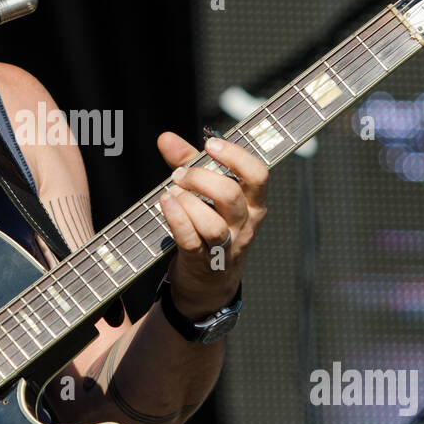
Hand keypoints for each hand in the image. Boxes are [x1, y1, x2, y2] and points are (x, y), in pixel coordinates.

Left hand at [156, 131, 268, 319]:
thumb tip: (166, 138)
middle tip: (180, 174)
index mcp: (253, 204)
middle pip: (229, 195)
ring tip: (172, 193)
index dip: (235, 157)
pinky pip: (191, 240)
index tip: (211, 146)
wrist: (209, 284)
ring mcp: (226, 247)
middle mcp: (244, 225)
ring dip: (187, 202)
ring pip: (212, 223)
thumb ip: (189, 164)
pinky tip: (165, 203)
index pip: (257, 175)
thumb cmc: (210, 228)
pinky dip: (176, 219)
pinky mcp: (203, 262)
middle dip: (200, 178)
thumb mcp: (207, 194)